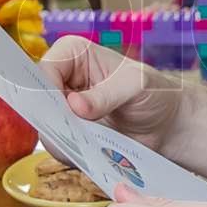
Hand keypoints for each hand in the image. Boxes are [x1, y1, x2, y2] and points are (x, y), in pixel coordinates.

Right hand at [39, 36, 186, 152]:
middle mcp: (63, 79)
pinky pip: (59, 146)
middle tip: (74, 131)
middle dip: (53, 117)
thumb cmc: (155, 93)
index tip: (65, 109)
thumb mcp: (135, 86)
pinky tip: (91, 152)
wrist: (168, 125)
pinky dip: (72, 152)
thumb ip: (106, 95)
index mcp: (73, 53)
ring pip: (45, 127)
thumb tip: (74, 105)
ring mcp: (63, 109)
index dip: (47, 90)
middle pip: (38, 100)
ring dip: (64, 138)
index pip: (45, 69)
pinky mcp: (70, 133)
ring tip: (89, 142)